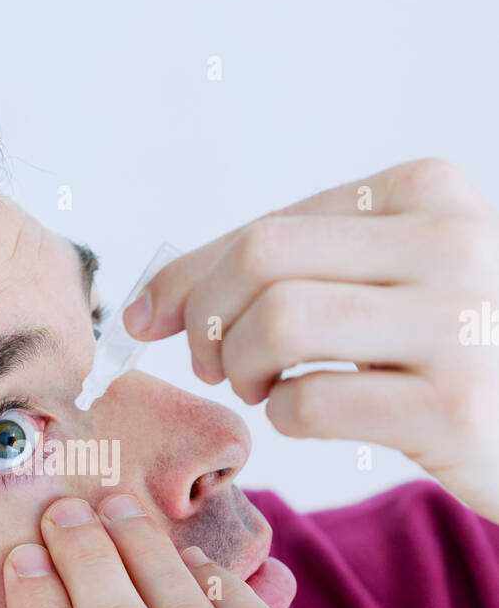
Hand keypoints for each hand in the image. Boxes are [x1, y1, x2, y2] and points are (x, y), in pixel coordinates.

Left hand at [125, 159, 498, 523]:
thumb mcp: (388, 280)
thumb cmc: (448, 349)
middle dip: (207, 319)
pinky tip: (307, 415)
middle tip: (212, 363)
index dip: (190, 276)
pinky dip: (284, 415)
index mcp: (426, 191)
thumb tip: (149, 304)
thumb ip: (288, 270)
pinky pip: (312, 402)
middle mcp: (450, 242)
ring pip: (279, 322)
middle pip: (262, 260)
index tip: (150, 317)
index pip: (268, 224)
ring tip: (261, 387)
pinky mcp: (453, 405)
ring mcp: (457, 323)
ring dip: (241, 366)